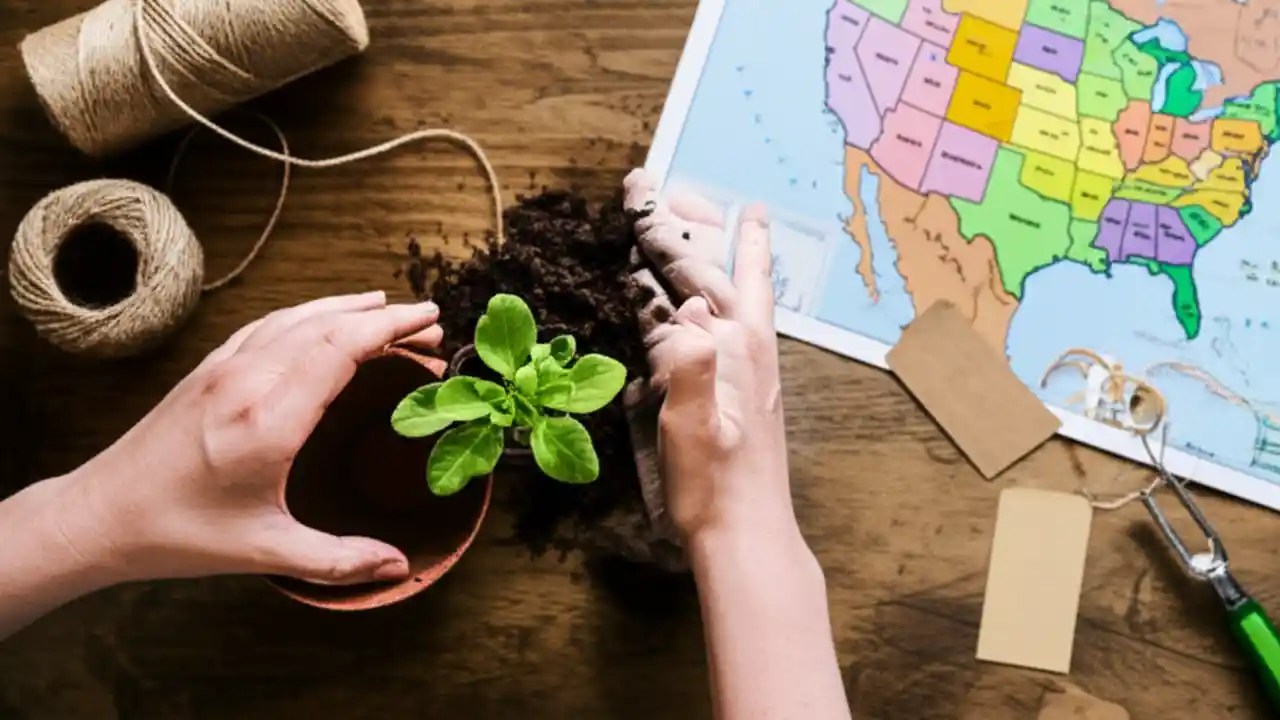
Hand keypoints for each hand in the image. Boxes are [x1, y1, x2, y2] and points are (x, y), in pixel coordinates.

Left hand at [57, 292, 444, 585]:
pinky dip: (308, 314)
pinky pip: (267, 325)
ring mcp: (222, 368)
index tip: (430, 322)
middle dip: (383, 316)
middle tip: (428, 323)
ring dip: (346, 308)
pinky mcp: (206, 370)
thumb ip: (338, 559)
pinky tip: (323, 320)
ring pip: (295, 316)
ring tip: (387, 309)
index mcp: (268, 420)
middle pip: (326, 323)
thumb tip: (399, 566)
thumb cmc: (179, 534)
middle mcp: (246, 381)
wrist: (99, 515)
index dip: (391, 328)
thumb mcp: (265, 551)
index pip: (341, 347)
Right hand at [624, 170, 795, 542]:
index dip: (661, 230)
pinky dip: (743, 297)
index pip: (689, 273)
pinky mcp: (752, 391)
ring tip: (747, 219)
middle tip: (670, 189)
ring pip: (741, 293)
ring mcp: (754, 368)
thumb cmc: (715, 488)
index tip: (640, 188)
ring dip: (735, 253)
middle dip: (691, 228)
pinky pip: (747, 325)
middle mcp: (748, 348)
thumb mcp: (692, 428)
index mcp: (730, 349)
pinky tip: (737, 300)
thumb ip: (689, 368)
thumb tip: (681, 314)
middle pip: (717, 272)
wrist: (747, 535)